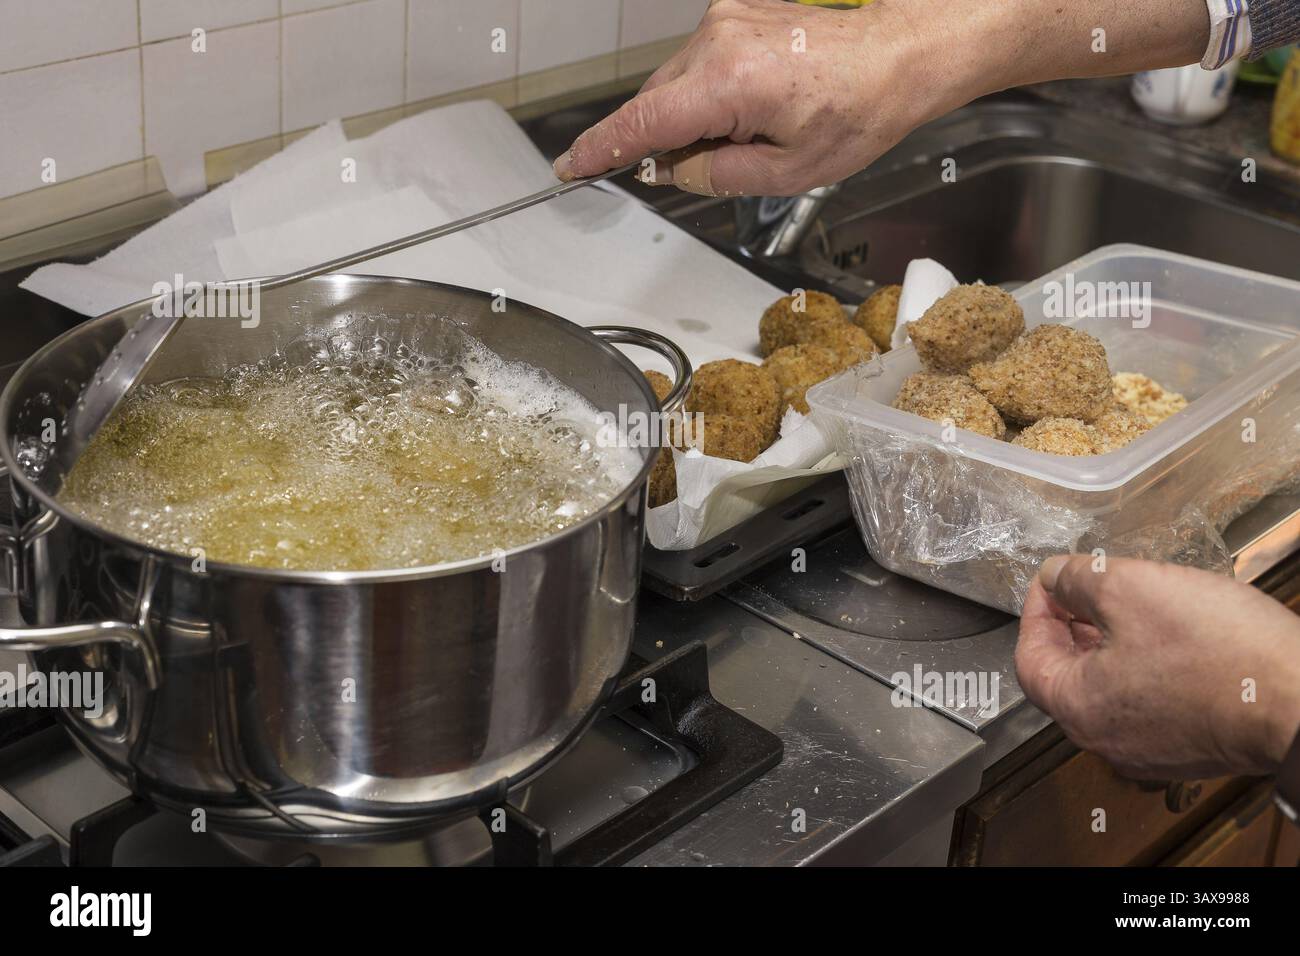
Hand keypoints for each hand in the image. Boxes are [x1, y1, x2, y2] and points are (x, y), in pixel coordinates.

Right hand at [553, 0, 1209, 196]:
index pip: (642, 122)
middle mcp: (715, 41)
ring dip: (694, 119)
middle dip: (668, 143)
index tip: (570, 168)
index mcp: (729, 82)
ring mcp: (724, 22)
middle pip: (658, 104)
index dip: (601, 149)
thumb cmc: (860, 110)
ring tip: (755, 134)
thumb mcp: (790, 172)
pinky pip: (699, 65)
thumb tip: (675, 172)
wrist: (902, 54)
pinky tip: (754, 111)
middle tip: (712, 169)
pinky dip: (709, 96)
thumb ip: (718, 176)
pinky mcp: (735, 15)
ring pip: (677, 85)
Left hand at [1015, 556, 1299, 779]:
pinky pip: (1148, 703)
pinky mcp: (1188, 748)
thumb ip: (1078, 579)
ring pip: (1109, 689)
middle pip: (1067, 676)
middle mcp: (1105, 741)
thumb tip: (1053, 576)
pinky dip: (1146, 667)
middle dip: (1074, 625)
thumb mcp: (1130, 589)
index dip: (1036, 611)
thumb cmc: (1215, 650)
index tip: (1054, 580)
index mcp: (1078, 708)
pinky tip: (1171, 637)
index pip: (1030, 658)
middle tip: (1090, 588)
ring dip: (1111, 643)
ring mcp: (1149, 751)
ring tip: (1133, 605)